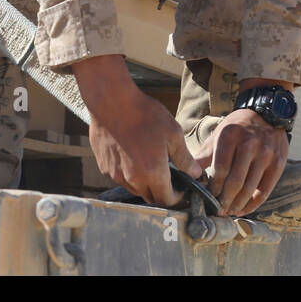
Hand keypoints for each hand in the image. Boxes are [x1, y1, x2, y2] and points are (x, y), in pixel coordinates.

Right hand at [74, 54, 200, 206]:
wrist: (112, 102)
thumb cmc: (145, 115)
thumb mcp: (173, 134)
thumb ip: (184, 158)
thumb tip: (196, 173)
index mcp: (153, 172)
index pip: (166, 200)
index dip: (176, 197)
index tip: (180, 188)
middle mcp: (133, 179)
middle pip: (150, 197)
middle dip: (161, 192)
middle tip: (168, 177)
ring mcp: (116, 175)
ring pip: (134, 189)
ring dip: (144, 183)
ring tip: (150, 164)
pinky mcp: (105, 168)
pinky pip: (120, 178)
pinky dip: (129, 174)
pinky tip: (133, 155)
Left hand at [194, 107, 289, 216]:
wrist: (268, 114)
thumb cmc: (238, 128)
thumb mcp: (219, 134)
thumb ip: (204, 155)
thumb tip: (187, 176)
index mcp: (231, 136)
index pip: (220, 169)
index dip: (213, 188)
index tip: (207, 198)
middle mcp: (250, 144)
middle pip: (235, 181)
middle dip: (224, 200)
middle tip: (217, 211)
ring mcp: (266, 154)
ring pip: (250, 188)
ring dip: (237, 204)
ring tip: (228, 211)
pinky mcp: (278, 163)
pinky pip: (265, 190)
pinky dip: (253, 204)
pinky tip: (243, 209)